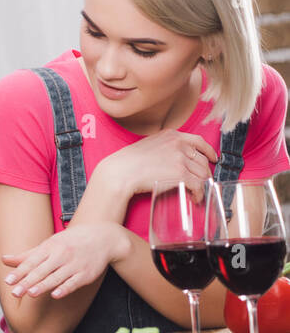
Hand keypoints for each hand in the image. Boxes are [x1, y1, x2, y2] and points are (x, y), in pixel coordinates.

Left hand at [0, 225, 129, 298]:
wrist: (102, 238)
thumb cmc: (70, 242)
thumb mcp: (48, 244)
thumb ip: (26, 255)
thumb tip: (4, 259)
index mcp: (49, 247)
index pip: (31, 261)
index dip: (19, 271)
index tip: (8, 281)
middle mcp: (61, 255)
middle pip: (41, 270)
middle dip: (27, 282)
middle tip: (15, 292)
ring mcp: (74, 265)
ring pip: (56, 277)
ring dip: (43, 286)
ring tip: (31, 294)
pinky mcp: (86, 274)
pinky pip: (74, 282)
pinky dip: (65, 288)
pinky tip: (56, 294)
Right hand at [96, 129, 216, 209]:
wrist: (120, 172)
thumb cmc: (128, 161)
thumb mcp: (149, 144)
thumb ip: (166, 146)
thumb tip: (178, 157)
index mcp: (171, 135)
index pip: (198, 141)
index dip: (209, 151)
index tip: (213, 158)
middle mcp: (178, 144)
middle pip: (203, 160)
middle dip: (204, 173)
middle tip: (201, 181)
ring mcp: (180, 158)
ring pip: (203, 173)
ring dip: (202, 184)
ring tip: (197, 192)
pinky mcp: (180, 174)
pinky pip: (199, 185)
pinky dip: (199, 193)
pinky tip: (195, 197)